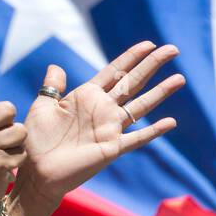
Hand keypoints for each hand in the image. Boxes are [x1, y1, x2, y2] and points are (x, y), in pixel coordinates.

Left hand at [15, 41, 184, 214]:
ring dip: (160, 92)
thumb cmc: (36, 141)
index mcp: (86, 96)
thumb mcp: (42, 107)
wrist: (36, 171)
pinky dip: (153, 131)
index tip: (149, 43)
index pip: (114, 71)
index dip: (131, 57)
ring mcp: (109, 128)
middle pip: (132, 82)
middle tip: (173, 49)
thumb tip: (56, 67)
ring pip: (140, 106)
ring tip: (180, 79)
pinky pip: (136, 138)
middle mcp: (102, 109)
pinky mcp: (111, 148)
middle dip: (152, 65)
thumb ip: (52, 87)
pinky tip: (170, 122)